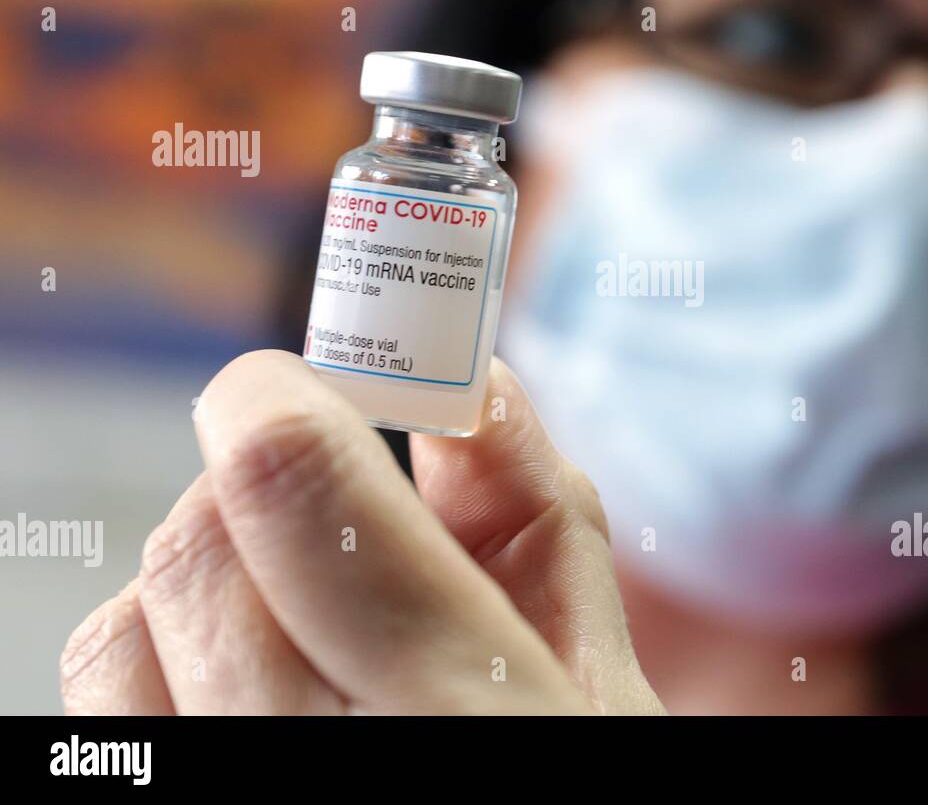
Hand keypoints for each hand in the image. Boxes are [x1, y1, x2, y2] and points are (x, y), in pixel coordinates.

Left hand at [59, 350, 663, 714]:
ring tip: (291, 611)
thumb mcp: (606, 693)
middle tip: (328, 502)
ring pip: (121, 627)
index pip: (288, 481)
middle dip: (257, 481)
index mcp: (465, 709)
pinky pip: (102, 719)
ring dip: (201, 581)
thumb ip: (541, 520)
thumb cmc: (571, 797)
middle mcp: (318, 765)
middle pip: (199, 538)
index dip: (281, 395)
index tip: (309, 385)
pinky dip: (154, 666)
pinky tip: (242, 689)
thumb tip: (474, 383)